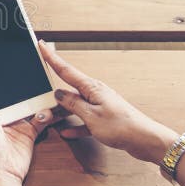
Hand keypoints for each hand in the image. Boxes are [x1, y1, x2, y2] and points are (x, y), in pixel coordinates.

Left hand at [0, 69, 61, 185]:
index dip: (4, 77)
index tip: (13, 62)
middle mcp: (1, 116)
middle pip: (16, 96)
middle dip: (26, 86)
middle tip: (36, 71)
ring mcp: (16, 125)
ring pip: (30, 105)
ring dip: (39, 98)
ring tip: (48, 88)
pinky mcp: (28, 134)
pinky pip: (41, 120)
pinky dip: (47, 114)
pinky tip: (50, 109)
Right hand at [39, 40, 177, 163]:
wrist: (145, 140)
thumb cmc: (122, 126)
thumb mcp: (91, 115)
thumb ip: (72, 104)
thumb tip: (59, 94)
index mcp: (91, 88)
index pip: (65, 69)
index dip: (51, 57)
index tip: (41, 45)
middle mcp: (94, 93)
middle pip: (67, 89)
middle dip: (52, 93)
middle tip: (39, 93)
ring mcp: (99, 105)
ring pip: (74, 105)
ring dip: (62, 112)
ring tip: (49, 118)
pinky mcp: (103, 117)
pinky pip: (84, 119)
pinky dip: (75, 125)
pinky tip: (67, 131)